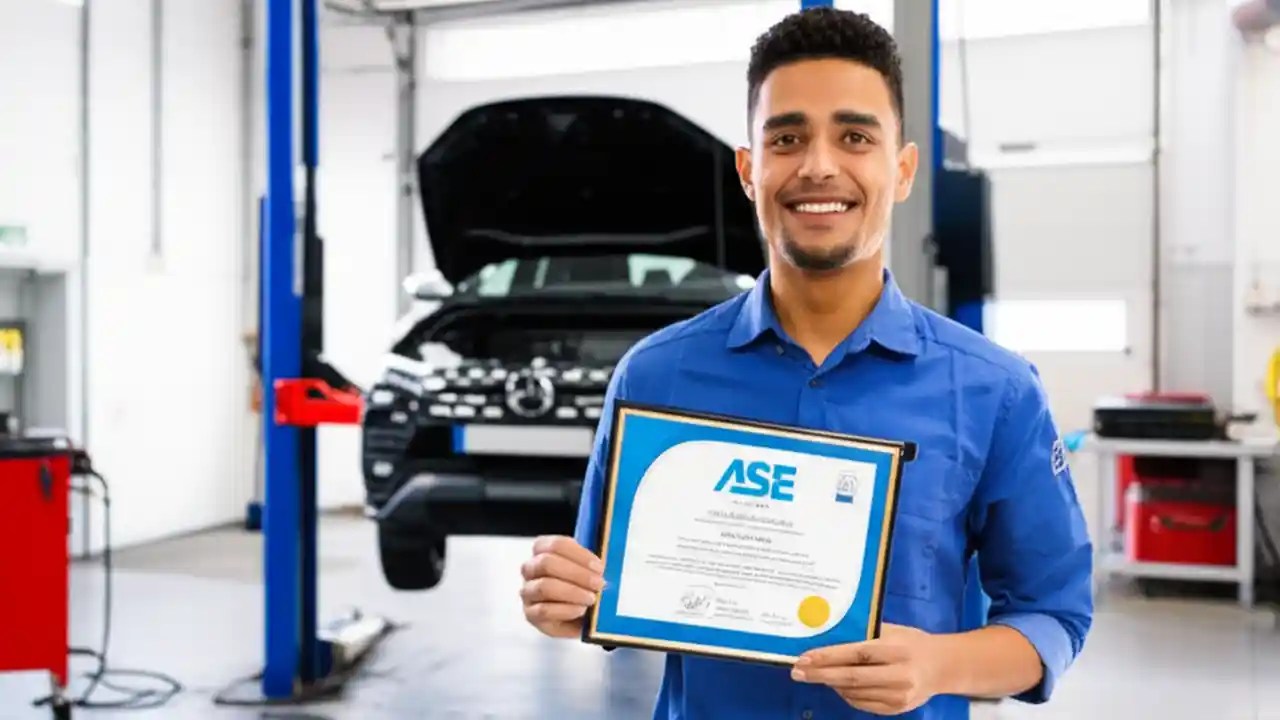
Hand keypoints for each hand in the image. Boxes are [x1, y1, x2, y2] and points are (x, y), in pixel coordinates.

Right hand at [519, 535, 604, 637]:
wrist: (578, 615)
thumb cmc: (582, 586)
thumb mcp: (588, 570)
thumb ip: (591, 563)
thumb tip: (602, 565)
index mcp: (543, 549)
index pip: (556, 544)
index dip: (579, 554)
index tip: (599, 566)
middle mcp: (530, 568)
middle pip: (547, 563)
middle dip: (577, 574)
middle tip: (598, 583)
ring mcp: (528, 591)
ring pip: (544, 587)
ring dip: (572, 592)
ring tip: (591, 598)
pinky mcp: (531, 614)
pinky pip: (544, 610)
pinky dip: (566, 610)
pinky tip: (580, 610)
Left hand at [790, 624, 943, 715]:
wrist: (942, 667)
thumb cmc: (912, 642)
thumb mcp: (892, 631)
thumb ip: (865, 634)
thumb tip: (827, 634)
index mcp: (897, 650)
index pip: (856, 654)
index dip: (828, 657)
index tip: (805, 657)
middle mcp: (899, 676)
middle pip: (851, 677)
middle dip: (820, 675)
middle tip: (798, 672)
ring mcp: (899, 697)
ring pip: (853, 692)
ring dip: (830, 683)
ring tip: (815, 674)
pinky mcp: (896, 710)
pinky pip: (862, 704)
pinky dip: (845, 694)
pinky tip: (836, 684)